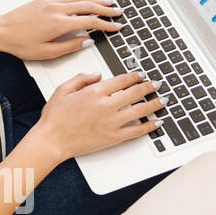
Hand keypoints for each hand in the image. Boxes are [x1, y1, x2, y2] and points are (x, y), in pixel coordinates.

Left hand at [0, 0, 122, 59]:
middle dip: (106, 9)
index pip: (90, 21)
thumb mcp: (46, 52)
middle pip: (88, 5)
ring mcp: (49, 2)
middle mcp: (56, 9)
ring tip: (108, 2)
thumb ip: (69, 47)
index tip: (116, 27)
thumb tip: (87, 41)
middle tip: (118, 12)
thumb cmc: (19, 43)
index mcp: (59, 23)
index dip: (106, 24)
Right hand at [34, 71, 165, 163]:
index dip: (134, 76)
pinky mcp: (113, 137)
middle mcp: (105, 105)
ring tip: (163, 100)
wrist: (52, 140)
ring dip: (154, 104)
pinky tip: (157, 122)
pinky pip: (137, 131)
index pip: (121, 80)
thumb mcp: (63, 90)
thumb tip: (97, 74)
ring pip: (140, 110)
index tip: (140, 75)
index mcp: (94, 92)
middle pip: (135, 93)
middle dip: (149, 87)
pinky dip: (149, 126)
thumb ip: (81, 79)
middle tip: (157, 84)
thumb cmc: (55, 118)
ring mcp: (111, 122)